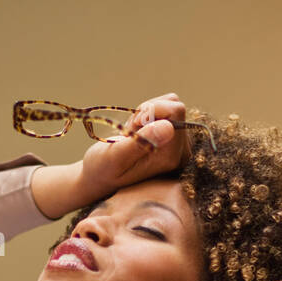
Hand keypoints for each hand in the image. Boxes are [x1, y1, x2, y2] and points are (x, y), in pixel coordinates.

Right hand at [30, 92, 194, 219]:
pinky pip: (168, 108)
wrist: (100, 176)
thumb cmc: (102, 169)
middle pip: (176, 107)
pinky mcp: (175, 138)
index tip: (131, 128)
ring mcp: (180, 145)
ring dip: (148, 113)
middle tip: (130, 132)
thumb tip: (169, 127)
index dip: (150, 112)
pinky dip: (149, 113)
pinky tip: (138, 131)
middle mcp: (181, 152)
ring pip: (171, 104)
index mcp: (171, 157)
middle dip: (148, 112)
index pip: (175, 112)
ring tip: (132, 133)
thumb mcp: (115, 157)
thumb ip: (140, 143)